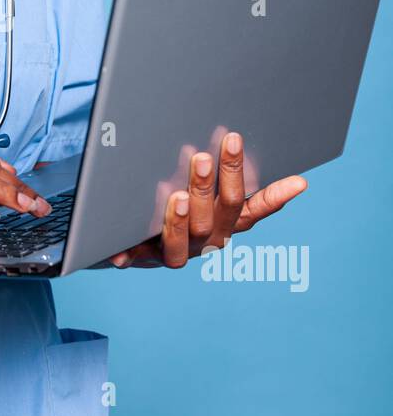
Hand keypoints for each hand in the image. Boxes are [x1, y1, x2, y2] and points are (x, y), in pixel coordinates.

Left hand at [107, 130, 307, 268]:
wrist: (141, 238)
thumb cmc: (186, 200)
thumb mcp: (215, 185)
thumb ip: (237, 172)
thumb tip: (290, 169)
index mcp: (227, 221)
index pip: (254, 208)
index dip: (275, 196)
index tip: (298, 180)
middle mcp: (207, 240)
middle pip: (215, 218)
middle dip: (211, 188)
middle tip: (202, 158)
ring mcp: (177, 250)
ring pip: (182, 242)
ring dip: (181, 220)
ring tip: (178, 198)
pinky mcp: (143, 256)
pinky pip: (136, 257)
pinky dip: (128, 254)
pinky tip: (118, 253)